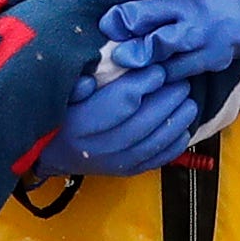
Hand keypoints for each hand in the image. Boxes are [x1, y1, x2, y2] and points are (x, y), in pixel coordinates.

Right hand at [36, 62, 196, 176]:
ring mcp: (116, 163)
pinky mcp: (127, 171)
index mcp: (81, 124)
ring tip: (188, 100)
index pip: (122, 102)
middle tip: (182, 81)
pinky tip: (184, 126)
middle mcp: (100, 147)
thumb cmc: (59, 117)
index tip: (158, 69)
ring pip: (154, 141)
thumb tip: (93, 79)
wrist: (51, 154)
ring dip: (177, 120)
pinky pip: (157, 159)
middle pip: (144, 122)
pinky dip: (175, 143)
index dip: (145, 84)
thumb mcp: (61, 94)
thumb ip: (77, 83)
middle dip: (168, 99)